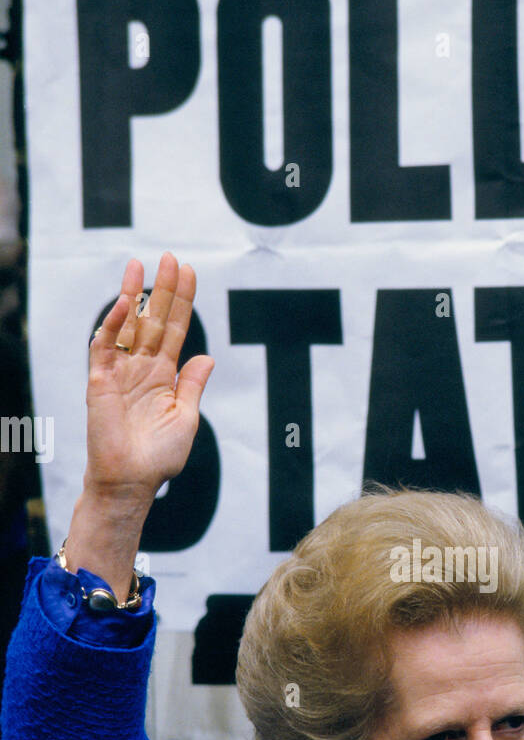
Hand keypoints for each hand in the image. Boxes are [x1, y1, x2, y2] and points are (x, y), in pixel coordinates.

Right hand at [86, 252, 213, 499]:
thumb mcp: (186, 417)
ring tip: (141, 266)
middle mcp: (143, 368)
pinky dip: (113, 324)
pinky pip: (105, 346)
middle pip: (154, 319)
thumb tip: (208, 356)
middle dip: (162, 289)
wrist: (132, 481)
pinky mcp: (100, 381)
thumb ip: (193, 385)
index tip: (189, 272)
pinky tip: (125, 302)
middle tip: (170, 258)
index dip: (183, 301)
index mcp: (165, 375)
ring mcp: (121, 372)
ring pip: (127, 325)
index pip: (176, 329)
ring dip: (133, 295)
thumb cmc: (159, 457)